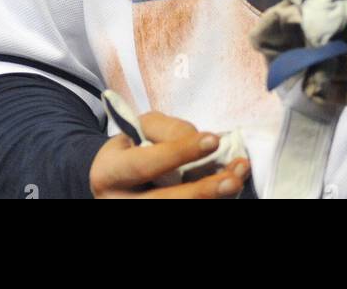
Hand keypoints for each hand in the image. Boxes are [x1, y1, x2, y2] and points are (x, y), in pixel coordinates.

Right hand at [89, 110, 250, 198]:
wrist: (117, 179)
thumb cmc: (133, 147)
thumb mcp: (141, 128)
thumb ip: (169, 130)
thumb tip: (200, 141)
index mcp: (109, 173)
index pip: (146, 164)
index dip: (180, 152)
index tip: (213, 140)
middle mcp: (119, 202)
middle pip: (163, 201)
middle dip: (202, 191)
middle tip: (233, 178)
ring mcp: (136, 214)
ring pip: (179, 210)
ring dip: (213, 199)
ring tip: (237, 178)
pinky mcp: (153, 218)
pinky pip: (188, 213)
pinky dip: (211, 203)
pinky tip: (228, 190)